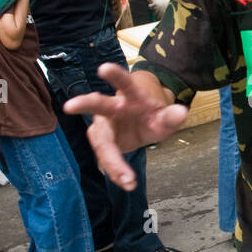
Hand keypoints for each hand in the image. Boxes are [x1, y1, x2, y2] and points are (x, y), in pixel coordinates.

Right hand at [63, 64, 187, 188]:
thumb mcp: (166, 116)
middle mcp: (112, 108)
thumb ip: (171, 116)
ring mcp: (105, 125)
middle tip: (69, 106)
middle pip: (97, 104)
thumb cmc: (152, 114)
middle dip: (83, 104)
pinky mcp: (104, 142)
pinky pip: (108, 157)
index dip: (114, 75)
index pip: (122, 82)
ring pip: (100, 140)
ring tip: (126, 178)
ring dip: (111, 160)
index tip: (104, 68)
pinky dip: (117, 171)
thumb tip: (182, 112)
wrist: (143, 122)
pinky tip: (128, 183)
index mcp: (129, 95)